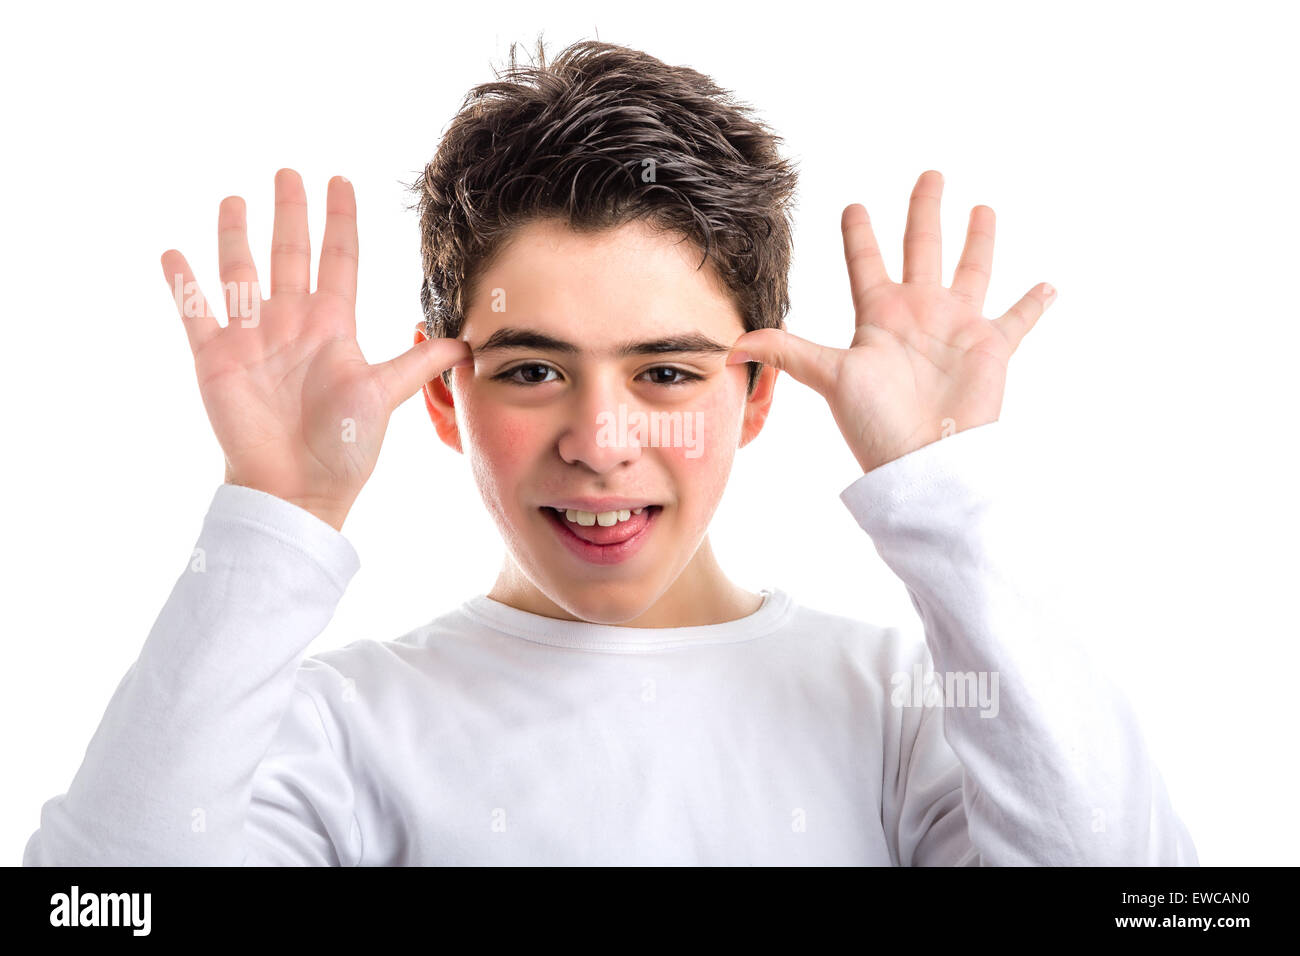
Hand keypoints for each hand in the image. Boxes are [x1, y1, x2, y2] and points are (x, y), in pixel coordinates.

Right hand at [161, 169, 471, 530]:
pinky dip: (183, 283)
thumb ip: (419, 361)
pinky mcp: (215, 358)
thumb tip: (470, 342)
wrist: (298, 489)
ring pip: (240, 272)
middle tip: (288, 171)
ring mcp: (251, 338)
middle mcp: (291, 323)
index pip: (338, 259)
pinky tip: (173, 252)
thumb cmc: (343, 448)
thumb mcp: (386, 395)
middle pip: (289, 254)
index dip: (339, 220)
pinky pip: (195, 311)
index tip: (340, 180)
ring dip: (235, 236)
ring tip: (235, 200)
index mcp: (331, 326)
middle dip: (290, 213)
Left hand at [727, 170, 1055, 473]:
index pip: (867, 263)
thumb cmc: (876, 423)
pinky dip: (1035, 304)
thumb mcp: (830, 377)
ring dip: (980, 241)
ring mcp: (957, 329)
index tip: (853, 205)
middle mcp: (919, 314)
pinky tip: (1050, 284)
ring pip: (973, 271)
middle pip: (923, 248)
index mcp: (879, 315)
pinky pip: (1019, 320)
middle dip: (925, 211)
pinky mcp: (991, 348)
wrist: (924, 460)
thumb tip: (729, 347)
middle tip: (930, 174)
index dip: (860, 234)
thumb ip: (788, 353)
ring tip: (983, 209)